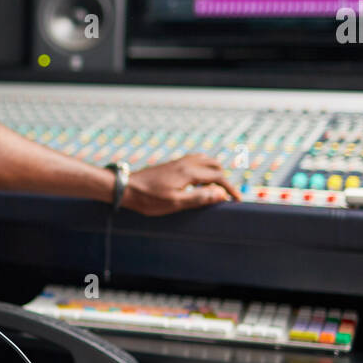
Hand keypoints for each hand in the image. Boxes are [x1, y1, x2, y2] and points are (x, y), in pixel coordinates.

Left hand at [121, 154, 240, 216]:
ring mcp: (178, 162)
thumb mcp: (176, 203)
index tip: (237, 200)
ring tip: (213, 188)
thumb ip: (199, 198)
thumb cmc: (149, 199)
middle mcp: (186, 163)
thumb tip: (221, 194)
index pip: (218, 177)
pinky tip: (198, 181)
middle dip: (224, 178)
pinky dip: (203, 168)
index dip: (230, 188)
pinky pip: (195, 160)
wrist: (126, 187)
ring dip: (214, 171)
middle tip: (225, 194)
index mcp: (189, 172)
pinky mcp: (172, 164)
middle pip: (214, 164)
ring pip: (205, 159)